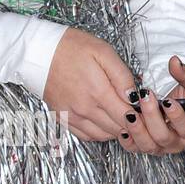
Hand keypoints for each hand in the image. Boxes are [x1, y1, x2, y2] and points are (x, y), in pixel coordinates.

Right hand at [42, 27, 140, 141]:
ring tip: (123, 117)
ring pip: (104, 135)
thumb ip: (122, 75)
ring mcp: (73, 116)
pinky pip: (86, 136)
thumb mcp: (102, 51)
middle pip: (119, 128)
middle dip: (133, 123)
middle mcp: (85, 109)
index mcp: (98, 91)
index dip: (143, 115)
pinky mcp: (62, 118)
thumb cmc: (70, 47)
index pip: (130, 116)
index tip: (146, 108)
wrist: (38, 51)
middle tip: (140, 114)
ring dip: (117, 129)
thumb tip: (135, 97)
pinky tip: (104, 122)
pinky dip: (100, 133)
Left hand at [120, 56, 184, 154]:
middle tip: (145, 98)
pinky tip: (122, 128)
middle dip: (152, 118)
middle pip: (164, 137)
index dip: (177, 116)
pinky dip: (127, 140)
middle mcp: (179, 141)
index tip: (168, 101)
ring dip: (137, 130)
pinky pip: (135, 148)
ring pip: (149, 146)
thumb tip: (174, 62)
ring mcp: (162, 145)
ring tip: (130, 113)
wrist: (178, 101)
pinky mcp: (146, 144)